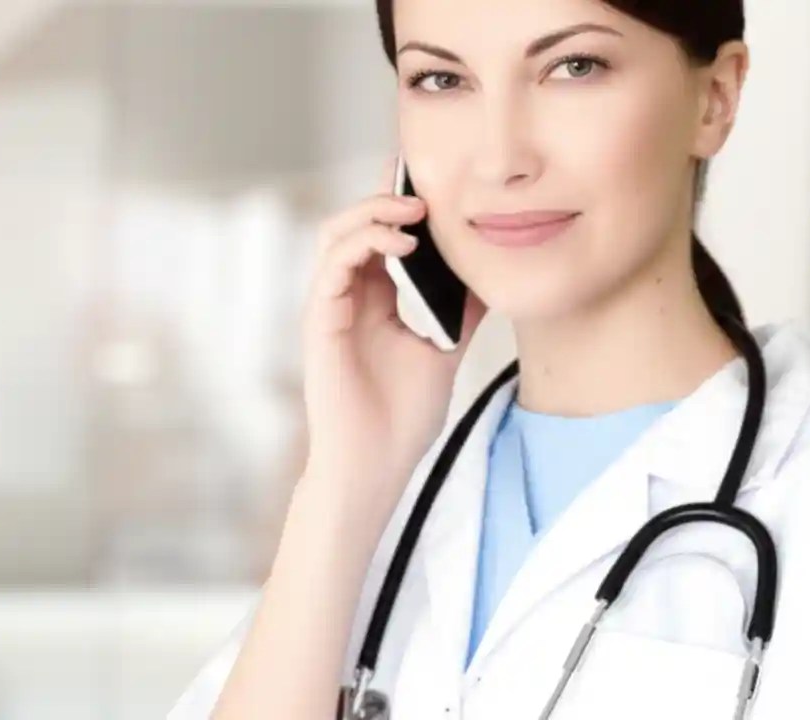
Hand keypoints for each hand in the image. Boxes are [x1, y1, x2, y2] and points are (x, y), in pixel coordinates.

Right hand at [300, 153, 486, 522]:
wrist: (377, 464)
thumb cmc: (401, 417)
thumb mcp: (444, 349)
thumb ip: (459, 310)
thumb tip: (490, 272)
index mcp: (373, 301)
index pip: (380, 235)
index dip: (400, 202)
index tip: (437, 178)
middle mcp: (346, 297)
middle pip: (355, 222)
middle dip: (388, 194)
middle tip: (428, 186)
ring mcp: (329, 307)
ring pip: (337, 232)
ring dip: (375, 211)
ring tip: (417, 210)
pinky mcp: (319, 320)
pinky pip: (334, 263)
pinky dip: (366, 243)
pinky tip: (405, 246)